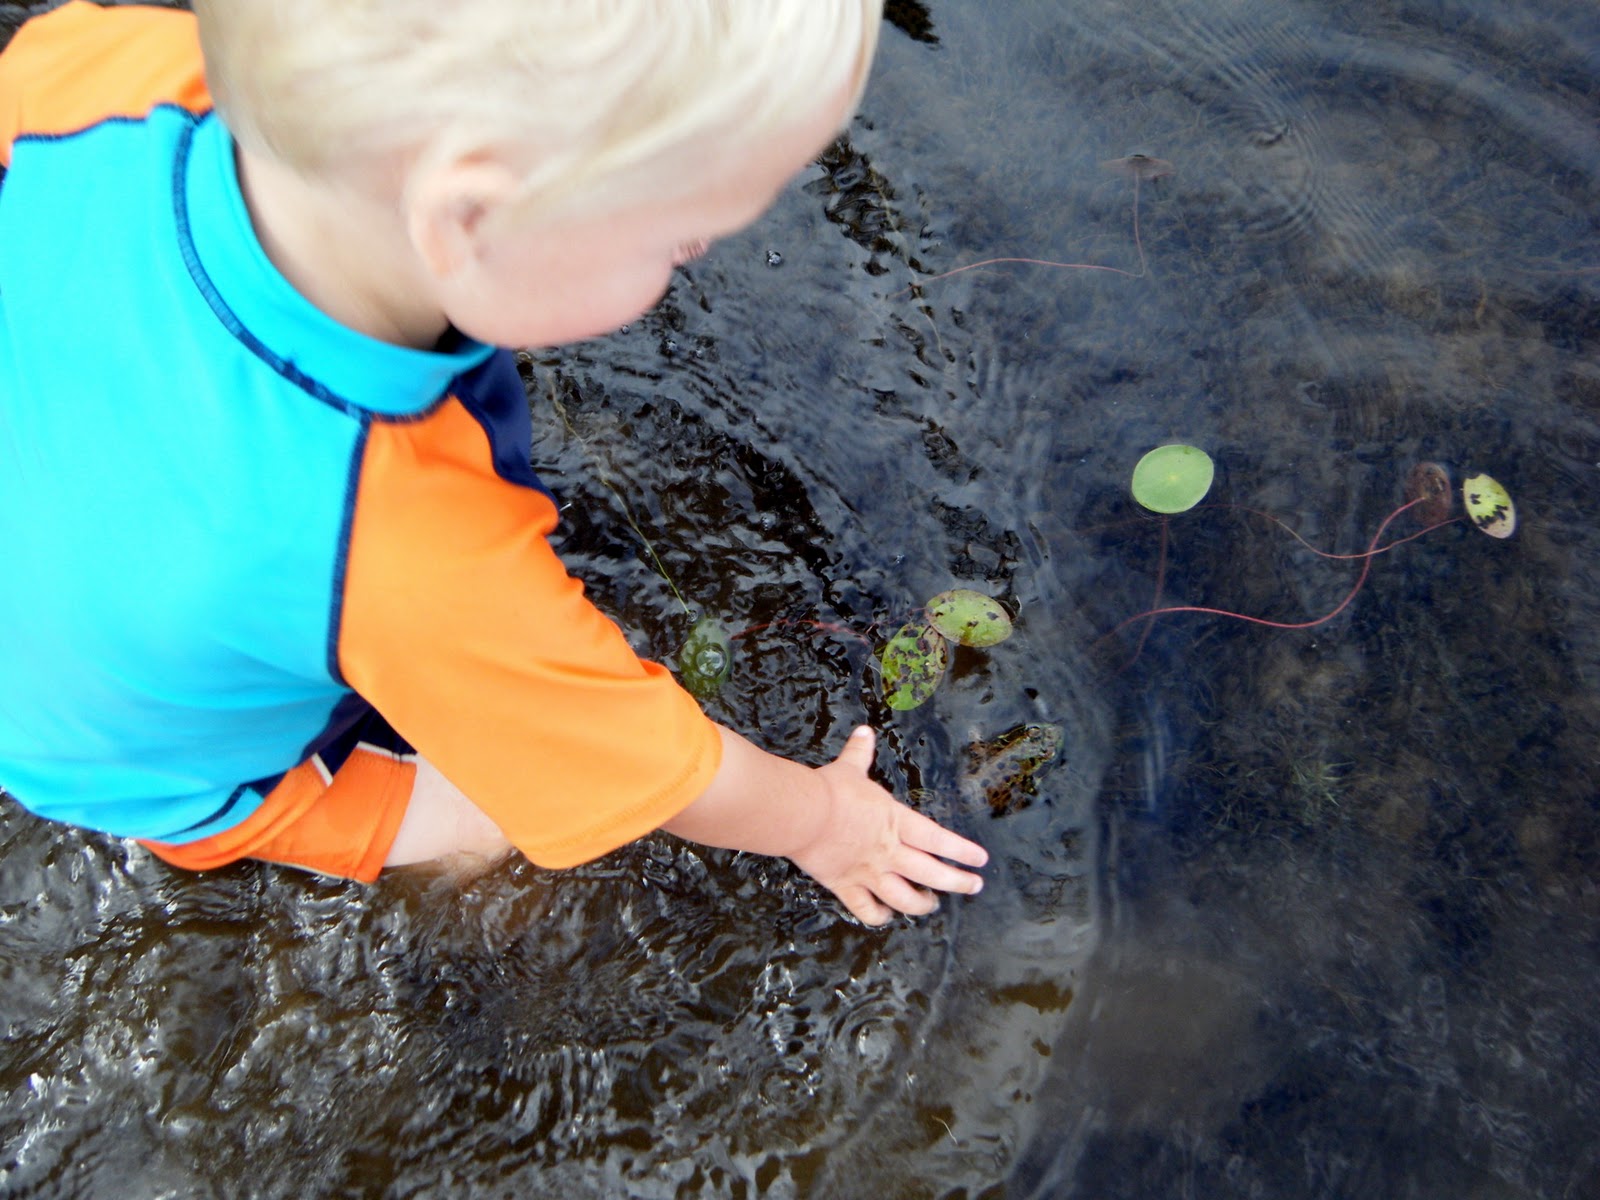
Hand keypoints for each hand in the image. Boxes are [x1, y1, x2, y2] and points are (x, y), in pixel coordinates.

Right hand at [789, 727, 988, 925]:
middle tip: (974, 887)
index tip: (981, 860)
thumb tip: (863, 732)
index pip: (938, 839)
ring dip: (922, 905)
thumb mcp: (849, 768)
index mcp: (895, 822)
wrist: (804, 814)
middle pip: (931, 874)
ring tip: (931, 904)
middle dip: (957, 883)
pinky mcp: (845, 886)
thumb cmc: (829, 790)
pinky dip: (879, 916)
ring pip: (905, 898)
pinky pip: (867, 909)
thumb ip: (859, 753)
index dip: (962, 851)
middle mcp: (888, 851)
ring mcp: (869, 872)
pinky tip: (885, 915)